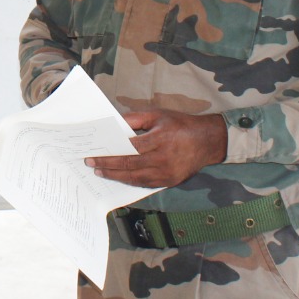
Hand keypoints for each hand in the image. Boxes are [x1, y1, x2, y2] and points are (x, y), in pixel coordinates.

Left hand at [85, 109, 226, 187]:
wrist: (208, 141)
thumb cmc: (180, 124)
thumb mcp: (157, 114)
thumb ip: (134, 119)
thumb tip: (112, 124)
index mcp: (160, 139)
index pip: (129, 149)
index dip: (110, 153)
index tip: (94, 154)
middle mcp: (164, 158)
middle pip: (130, 165)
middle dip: (107, 166)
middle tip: (91, 164)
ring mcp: (168, 173)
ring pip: (136, 178)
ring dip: (116, 176)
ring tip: (100, 173)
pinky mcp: (171, 181)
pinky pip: (146, 184)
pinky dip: (131, 181)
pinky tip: (119, 177)